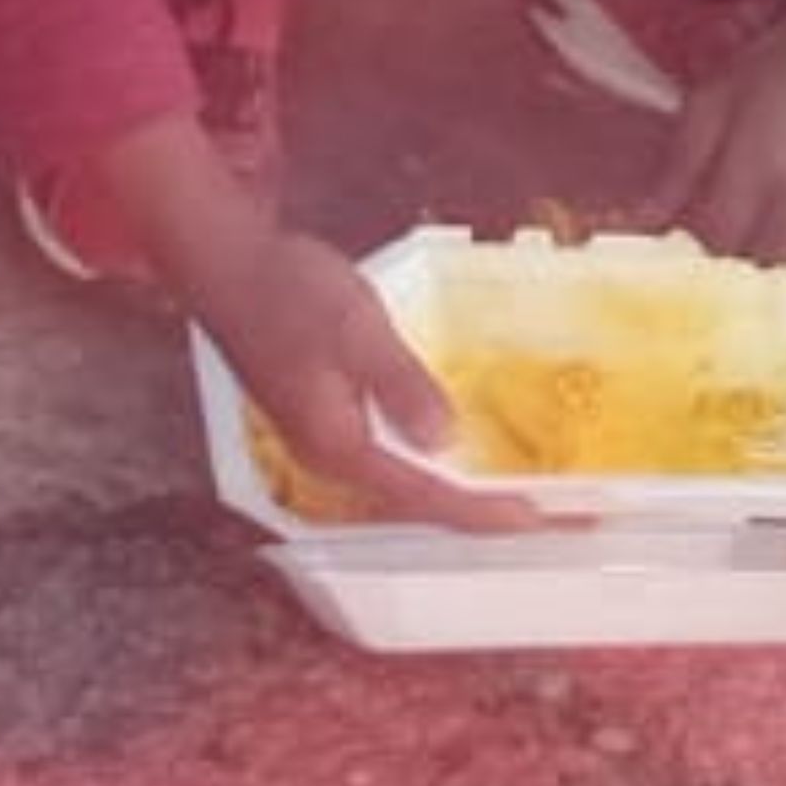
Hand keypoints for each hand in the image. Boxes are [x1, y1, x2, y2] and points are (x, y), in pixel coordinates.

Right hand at [170, 220, 538, 533]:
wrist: (228, 265)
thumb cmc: (290, 288)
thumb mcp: (355, 327)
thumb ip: (400, 385)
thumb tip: (445, 440)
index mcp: (340, 446)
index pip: (426, 497)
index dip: (487, 511)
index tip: (544, 520)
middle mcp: (334, 462)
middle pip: (421, 506)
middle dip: (487, 515)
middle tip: (557, 518)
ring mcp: (329, 446)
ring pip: (410, 488)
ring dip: (467, 496)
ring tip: (524, 498)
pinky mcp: (331, 424)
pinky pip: (396, 464)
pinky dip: (440, 469)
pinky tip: (466, 459)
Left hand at [653, 19, 785, 263]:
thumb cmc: (781, 64)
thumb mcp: (714, 102)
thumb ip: (677, 168)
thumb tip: (639, 221)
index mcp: (753, 174)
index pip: (709, 244)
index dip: (680, 252)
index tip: (658, 246)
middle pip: (746, 267)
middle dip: (715, 264)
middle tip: (691, 246)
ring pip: (779, 266)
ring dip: (750, 262)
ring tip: (729, 240)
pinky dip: (782, 252)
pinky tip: (766, 232)